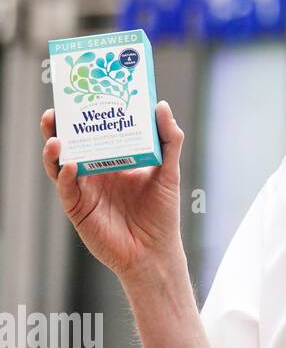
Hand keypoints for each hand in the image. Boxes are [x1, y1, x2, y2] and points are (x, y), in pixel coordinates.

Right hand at [40, 101, 186, 281]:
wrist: (154, 251)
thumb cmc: (162, 212)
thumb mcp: (169, 171)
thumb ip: (169, 140)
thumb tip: (162, 106)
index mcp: (113, 160)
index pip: (95, 133)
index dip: (85, 117)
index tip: (81, 96)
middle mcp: (95, 172)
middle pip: (71, 145)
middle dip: (59, 128)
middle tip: (56, 112)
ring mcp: (84, 190)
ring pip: (60, 165)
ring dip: (54, 150)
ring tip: (55, 136)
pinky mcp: (78, 209)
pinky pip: (67, 189)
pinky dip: (66, 176)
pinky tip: (71, 165)